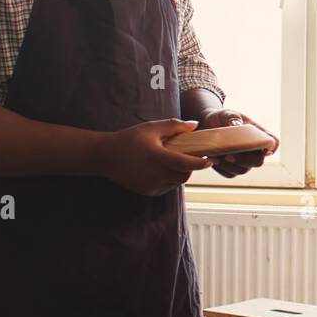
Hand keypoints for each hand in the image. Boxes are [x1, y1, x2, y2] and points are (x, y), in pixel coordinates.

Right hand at [97, 119, 214, 195]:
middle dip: (191, 167)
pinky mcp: (147, 191)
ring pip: (176, 182)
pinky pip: (167, 187)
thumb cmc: (130, 139)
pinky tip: (164, 168)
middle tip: (192, 156)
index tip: (211, 160)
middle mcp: (153, 174)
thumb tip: (195, 125)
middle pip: (183, 175)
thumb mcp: (151, 128)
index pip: (184, 163)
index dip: (200, 163)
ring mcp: (150, 185)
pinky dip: (171, 179)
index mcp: (155, 156)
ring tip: (175, 160)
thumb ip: (174, 126)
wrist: (105, 156)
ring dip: (181, 173)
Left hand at [199, 108, 278, 178]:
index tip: (264, 151)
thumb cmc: (222, 118)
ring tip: (216, 156)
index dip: (271, 148)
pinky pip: (229, 174)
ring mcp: (243, 161)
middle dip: (244, 160)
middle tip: (229, 155)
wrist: (208, 125)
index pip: (273, 143)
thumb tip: (237, 126)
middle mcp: (254, 150)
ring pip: (242, 170)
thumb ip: (233, 118)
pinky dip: (221, 168)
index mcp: (258, 135)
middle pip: (257, 162)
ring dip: (229, 165)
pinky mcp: (231, 168)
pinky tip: (212, 159)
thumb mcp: (227, 114)